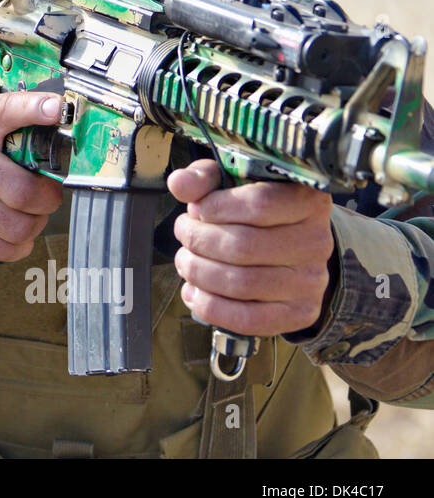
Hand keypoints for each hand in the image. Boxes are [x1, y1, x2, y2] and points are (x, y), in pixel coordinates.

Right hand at [0, 92, 64, 262]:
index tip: (56, 109)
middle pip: (25, 190)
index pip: (5, 110)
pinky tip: (10, 237)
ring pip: (18, 225)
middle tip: (45, 200)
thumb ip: (6, 131)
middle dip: (48, 201)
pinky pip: (2, 247)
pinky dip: (16, 247)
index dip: (33, 108)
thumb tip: (58, 144)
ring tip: (25, 219)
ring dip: (32, 227)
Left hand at [168, 160, 335, 336]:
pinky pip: (248, 319)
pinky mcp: (300, 313)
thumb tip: (180, 183)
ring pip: (241, 283)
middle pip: (243, 246)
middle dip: (198, 240)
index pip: (259, 204)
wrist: (289, 249)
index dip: (216, 207)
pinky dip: (210, 307)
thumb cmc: (254, 212)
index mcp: (307, 200)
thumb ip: (206, 178)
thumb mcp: (232, 182)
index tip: (197, 208)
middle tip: (184, 233)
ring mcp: (311, 281)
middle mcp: (316, 242)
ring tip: (186, 261)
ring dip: (198, 272)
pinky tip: (193, 292)